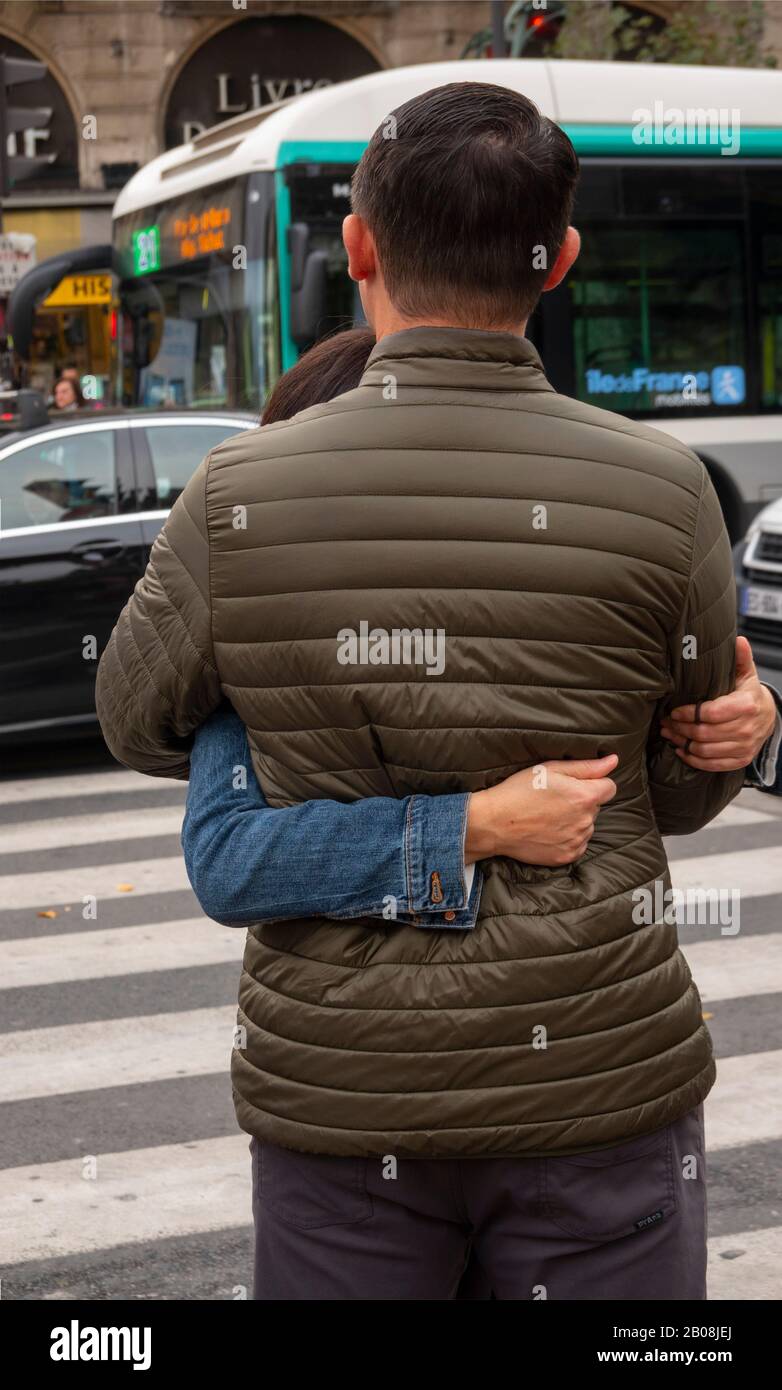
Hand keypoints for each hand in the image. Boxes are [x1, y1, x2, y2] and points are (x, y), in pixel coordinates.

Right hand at [465, 755, 618, 866]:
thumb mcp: (550, 769)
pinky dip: (568, 837)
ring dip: (575, 820)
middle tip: (553, 799)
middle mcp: (585, 821)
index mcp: (584, 797)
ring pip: (586, 825)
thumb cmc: (519, 791)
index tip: (574, 785)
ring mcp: (577, 841)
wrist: (495, 823)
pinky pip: (578, 843)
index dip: (593, 783)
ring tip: (547, 816)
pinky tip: (548, 831)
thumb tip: (614, 760)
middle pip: (595, 807)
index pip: (609, 787)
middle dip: (581, 801)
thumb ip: (586, 767)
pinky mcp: (567, 856)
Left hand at [660, 636, 776, 771]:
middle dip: (680, 728)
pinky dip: (694, 759)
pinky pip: (712, 764)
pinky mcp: (740, 760)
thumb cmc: (749, 693)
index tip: (674, 710)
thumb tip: (738, 640)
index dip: (688, 713)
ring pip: (705, 750)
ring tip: (669, 733)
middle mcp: (747, 729)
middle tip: (665, 722)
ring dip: (683, 742)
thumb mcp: (746, 674)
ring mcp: (744, 747)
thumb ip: (740, 658)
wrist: (768, 717)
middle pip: (704, 733)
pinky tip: (682, 750)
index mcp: (746, 705)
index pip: (711, 713)